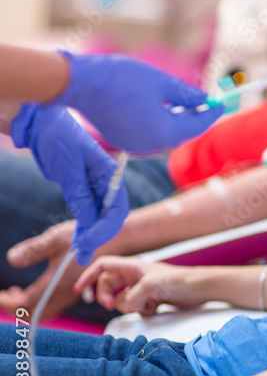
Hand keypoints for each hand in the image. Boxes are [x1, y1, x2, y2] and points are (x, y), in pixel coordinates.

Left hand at [0, 221, 83, 319]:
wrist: (115, 239)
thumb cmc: (86, 236)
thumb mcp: (55, 238)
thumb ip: (33, 250)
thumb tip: (12, 259)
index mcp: (57, 284)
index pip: (26, 303)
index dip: (8, 302)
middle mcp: (64, 293)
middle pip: (34, 314)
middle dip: (15, 309)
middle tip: (4, 296)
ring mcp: (71, 294)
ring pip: (44, 312)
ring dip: (26, 308)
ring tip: (14, 293)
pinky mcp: (75, 291)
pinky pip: (52, 306)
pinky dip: (37, 304)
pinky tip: (31, 289)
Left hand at [9, 104, 128, 263]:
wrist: (42, 122)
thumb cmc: (57, 137)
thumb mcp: (68, 169)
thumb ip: (80, 196)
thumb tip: (89, 224)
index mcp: (110, 176)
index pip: (116, 209)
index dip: (104, 229)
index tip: (86, 242)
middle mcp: (107, 183)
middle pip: (111, 216)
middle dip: (98, 236)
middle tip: (81, 254)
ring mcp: (96, 187)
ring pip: (100, 217)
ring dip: (91, 235)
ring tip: (78, 252)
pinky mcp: (83, 189)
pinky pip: (89, 212)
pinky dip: (84, 227)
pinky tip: (77, 239)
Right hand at [52, 52, 223, 153]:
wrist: (79, 83)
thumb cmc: (122, 79)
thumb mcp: (162, 82)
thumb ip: (187, 95)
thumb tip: (204, 99)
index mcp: (164, 133)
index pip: (196, 126)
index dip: (211, 113)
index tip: (222, 103)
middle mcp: (150, 145)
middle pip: (182, 133)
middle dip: (195, 118)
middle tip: (206, 103)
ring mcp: (134, 145)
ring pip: (165, 134)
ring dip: (177, 120)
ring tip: (186, 103)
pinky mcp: (121, 139)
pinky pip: (149, 134)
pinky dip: (159, 122)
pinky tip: (162, 107)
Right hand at [74, 257, 202, 314]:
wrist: (201, 289)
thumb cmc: (180, 280)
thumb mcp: (150, 286)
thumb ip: (131, 296)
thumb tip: (123, 307)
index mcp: (132, 266)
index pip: (102, 266)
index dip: (88, 276)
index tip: (80, 291)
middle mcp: (134, 276)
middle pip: (107, 286)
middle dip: (107, 298)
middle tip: (111, 306)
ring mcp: (142, 289)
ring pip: (121, 301)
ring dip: (129, 306)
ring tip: (147, 304)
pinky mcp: (150, 300)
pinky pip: (135, 308)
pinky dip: (142, 311)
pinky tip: (156, 307)